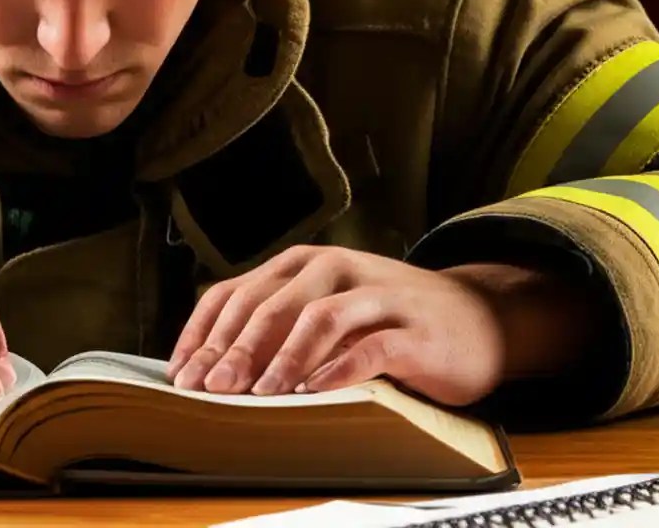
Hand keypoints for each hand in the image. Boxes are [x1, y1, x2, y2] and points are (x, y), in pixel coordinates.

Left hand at [166, 246, 585, 406]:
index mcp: (301, 264)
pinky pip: (371, 346)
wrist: (476, 319)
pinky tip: (316, 391)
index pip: (236, 293)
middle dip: (234, 350)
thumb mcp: (324, 311)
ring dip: (283, 359)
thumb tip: (209, 365)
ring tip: (260, 394)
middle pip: (270, 306)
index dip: (203, 333)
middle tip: (211, 389)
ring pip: (319, 319)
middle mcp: (334, 268)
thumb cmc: (385, 322)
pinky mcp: (413, 328)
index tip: (182, 374)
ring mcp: (376, 293)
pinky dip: (339, 368)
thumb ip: (277, 325)